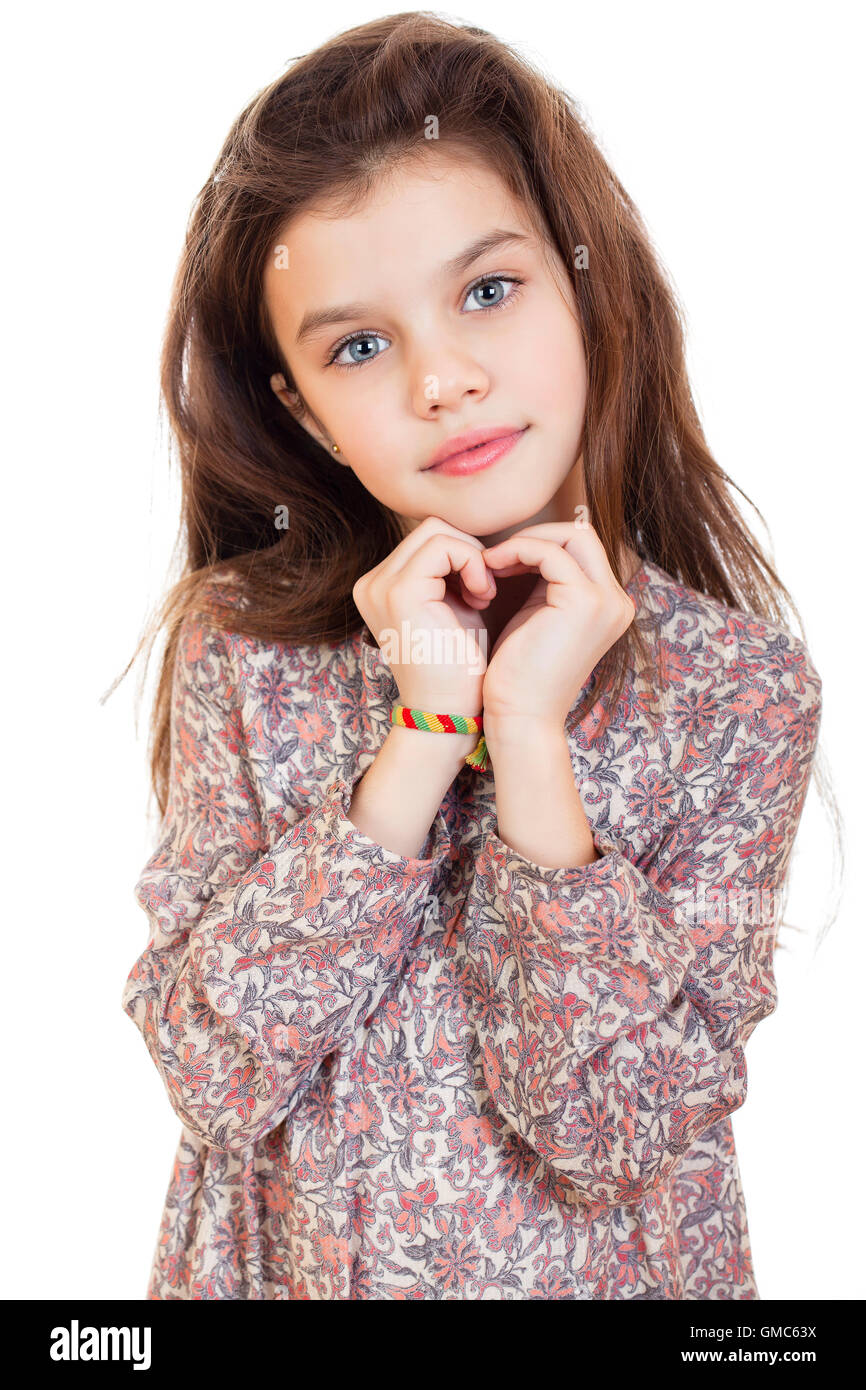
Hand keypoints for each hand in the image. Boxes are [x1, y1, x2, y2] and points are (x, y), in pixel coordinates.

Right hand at [352, 515, 497, 713]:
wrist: (448, 710)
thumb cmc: (458, 665)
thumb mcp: (453, 605)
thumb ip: (453, 570)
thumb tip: (472, 535)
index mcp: (379, 586)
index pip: (427, 538)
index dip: (462, 554)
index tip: (481, 590)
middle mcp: (371, 582)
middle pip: (431, 527)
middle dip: (467, 552)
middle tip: (484, 591)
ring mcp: (380, 585)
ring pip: (438, 531)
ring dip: (472, 558)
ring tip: (483, 595)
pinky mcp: (399, 591)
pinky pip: (445, 546)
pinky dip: (472, 564)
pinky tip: (482, 596)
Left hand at [478, 521, 635, 729]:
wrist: (521, 716)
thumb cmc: (519, 673)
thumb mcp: (537, 616)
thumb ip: (543, 582)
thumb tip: (528, 545)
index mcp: (609, 605)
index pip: (581, 549)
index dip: (540, 545)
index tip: (501, 560)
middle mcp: (617, 601)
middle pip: (582, 535)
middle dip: (535, 536)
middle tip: (495, 555)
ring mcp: (606, 601)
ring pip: (570, 536)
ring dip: (525, 542)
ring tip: (490, 561)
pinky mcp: (585, 602)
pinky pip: (549, 553)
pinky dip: (517, 551)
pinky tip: (491, 566)